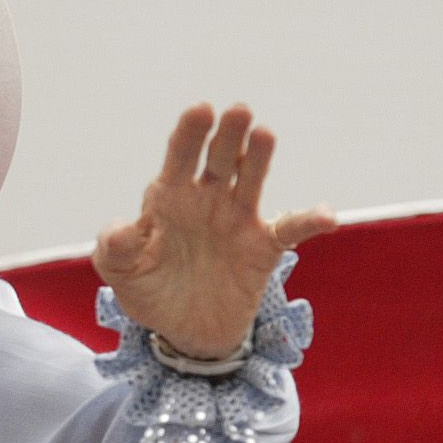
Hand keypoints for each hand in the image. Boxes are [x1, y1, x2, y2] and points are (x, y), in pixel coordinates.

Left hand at [93, 104, 334, 358]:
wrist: (183, 332)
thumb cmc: (149, 291)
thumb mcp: (121, 273)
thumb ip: (115, 249)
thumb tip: (119, 231)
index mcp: (170, 196)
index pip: (181, 155)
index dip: (190, 133)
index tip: (200, 111)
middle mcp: (207, 198)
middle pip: (220, 157)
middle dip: (228, 134)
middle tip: (238, 111)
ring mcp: (237, 219)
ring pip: (251, 179)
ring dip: (258, 157)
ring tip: (263, 135)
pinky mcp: (262, 246)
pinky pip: (290, 229)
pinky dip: (309, 220)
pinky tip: (327, 217)